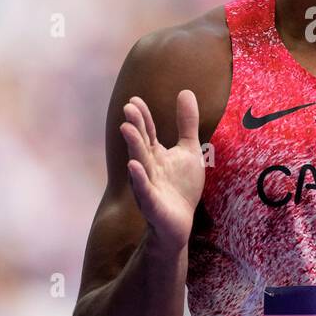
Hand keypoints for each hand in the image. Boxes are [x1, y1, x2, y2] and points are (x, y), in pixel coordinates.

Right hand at [119, 90, 204, 251]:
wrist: (179, 223)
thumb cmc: (181, 186)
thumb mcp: (188, 150)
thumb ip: (187, 123)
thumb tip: (186, 91)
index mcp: (155, 155)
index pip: (147, 132)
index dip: (142, 117)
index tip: (134, 100)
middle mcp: (148, 168)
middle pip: (141, 144)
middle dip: (135, 126)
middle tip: (128, 108)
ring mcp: (148, 186)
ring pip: (139, 164)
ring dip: (133, 147)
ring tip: (127, 128)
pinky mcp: (152, 204)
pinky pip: (144, 191)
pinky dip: (138, 179)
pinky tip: (133, 166)